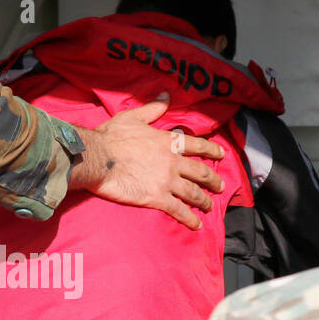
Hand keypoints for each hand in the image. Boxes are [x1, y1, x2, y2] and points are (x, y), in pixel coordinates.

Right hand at [71, 101, 224, 229]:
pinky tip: (196, 225)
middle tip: (220, 187)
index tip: (221, 155)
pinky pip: (179, 210)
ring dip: (204, 201)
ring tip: (210, 206)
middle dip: (214, 180)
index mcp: (168, 142)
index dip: (212, 150)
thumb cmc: (112, 136)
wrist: (97, 157)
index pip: (197, 145)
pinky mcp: (157, 198)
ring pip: (194, 193)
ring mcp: (167, 181)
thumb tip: (166, 94)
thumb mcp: (134, 116)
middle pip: (201, 172)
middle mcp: (173, 162)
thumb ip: (153, 108)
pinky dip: (189, 219)